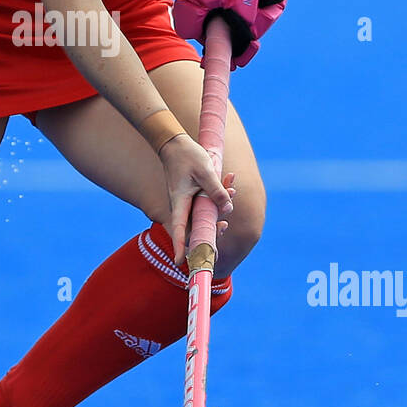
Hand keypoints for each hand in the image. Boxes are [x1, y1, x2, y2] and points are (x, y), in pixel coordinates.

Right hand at [158, 134, 235, 265]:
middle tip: (224, 225)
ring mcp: (187, 203)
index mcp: (180, 202)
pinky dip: (219, 196)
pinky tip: (230, 182)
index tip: (180, 263)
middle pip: (195, 228)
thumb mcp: (205, 171)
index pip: (178, 230)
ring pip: (205, 215)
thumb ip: (216, 190)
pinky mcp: (193, 197)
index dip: (180, 247)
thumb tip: (228, 209)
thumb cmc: (187, 156)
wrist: (175, 143)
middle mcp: (182, 206)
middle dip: (212, 230)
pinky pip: (207, 203)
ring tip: (232, 187)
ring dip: (220, 208)